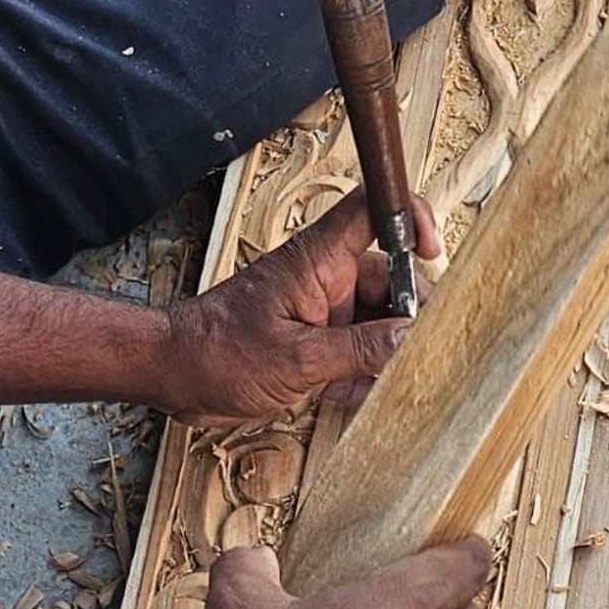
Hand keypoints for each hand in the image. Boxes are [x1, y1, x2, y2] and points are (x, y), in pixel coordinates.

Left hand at [160, 190, 441, 425]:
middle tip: (420, 353)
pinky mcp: (316, 345)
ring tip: (387, 385)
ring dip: (387, 357)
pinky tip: (357, 398)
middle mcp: (327, 281)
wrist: (176, 377)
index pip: (373, 211)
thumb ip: (359, 349)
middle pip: (390, 283)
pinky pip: (358, 354)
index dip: (409, 218)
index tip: (432, 250)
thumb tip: (411, 339)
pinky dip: (363, 377)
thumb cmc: (220, 354)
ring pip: (378, 326)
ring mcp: (323, 313)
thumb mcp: (297, 359)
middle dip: (409, 319)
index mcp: (319, 262)